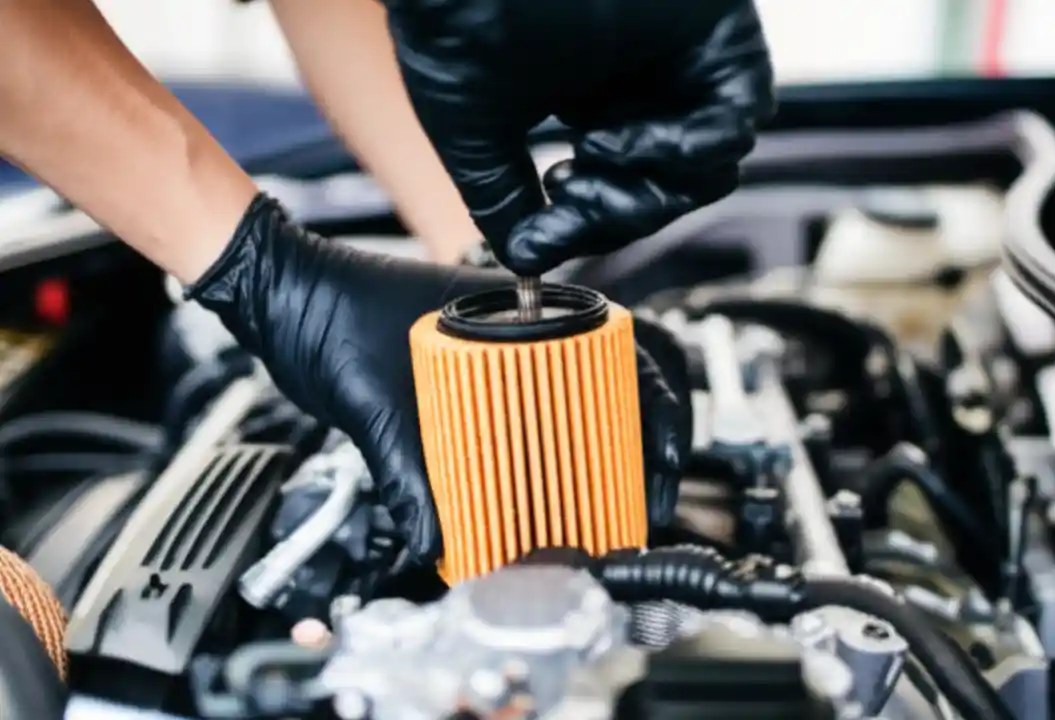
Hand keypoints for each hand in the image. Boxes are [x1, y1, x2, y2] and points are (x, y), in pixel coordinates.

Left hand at [187, 195, 685, 564]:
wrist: (280, 290)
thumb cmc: (327, 311)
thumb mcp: (373, 399)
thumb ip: (405, 472)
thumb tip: (436, 543)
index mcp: (523, 314)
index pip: (629, 353)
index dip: (660, 416)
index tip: (656, 471)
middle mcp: (527, 329)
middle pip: (623, 383)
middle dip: (645, 445)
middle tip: (644, 503)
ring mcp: (506, 353)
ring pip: (583, 402)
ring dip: (602, 452)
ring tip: (605, 509)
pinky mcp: (477, 379)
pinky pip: (533, 418)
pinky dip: (549, 457)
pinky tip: (543, 497)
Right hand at [385, 0, 774, 274]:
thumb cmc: (459, 20)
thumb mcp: (479, 132)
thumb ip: (505, 197)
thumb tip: (523, 257)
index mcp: (599, 94)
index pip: (628, 185)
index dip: (590, 223)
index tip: (543, 236)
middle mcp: (646, 76)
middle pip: (674, 185)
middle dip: (621, 213)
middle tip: (567, 205)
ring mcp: (685, 53)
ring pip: (712, 162)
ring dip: (650, 188)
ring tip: (585, 163)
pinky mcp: (719, 28)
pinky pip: (738, 116)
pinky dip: (686, 150)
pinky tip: (619, 142)